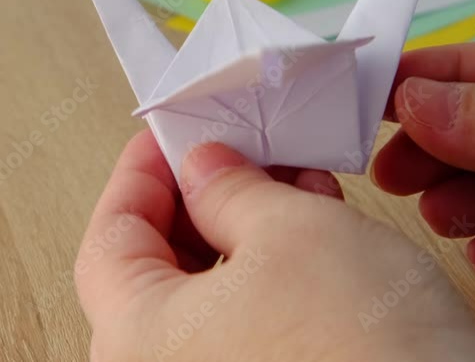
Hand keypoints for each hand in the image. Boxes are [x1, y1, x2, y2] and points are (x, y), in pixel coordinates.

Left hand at [75, 130, 474, 360]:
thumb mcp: (292, 232)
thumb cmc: (364, 352)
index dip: (142, 173)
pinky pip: (244, 326)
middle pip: (155, 267)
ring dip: (245, 230)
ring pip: (207, 295)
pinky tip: (315, 238)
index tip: (172, 135)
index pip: (110, 236)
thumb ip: (230, 188)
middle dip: (203, 198)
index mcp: (135, 338)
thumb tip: (204, 167)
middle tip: (240, 152)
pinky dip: (268, 276)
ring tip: (295, 184)